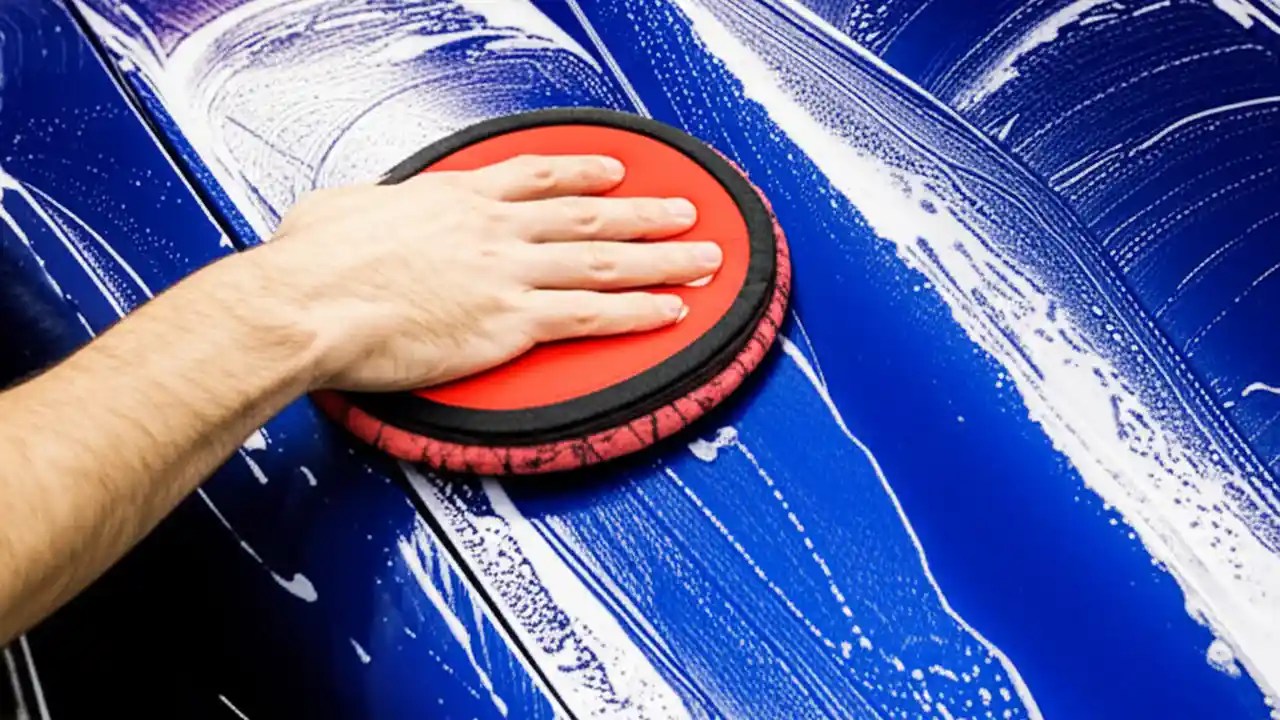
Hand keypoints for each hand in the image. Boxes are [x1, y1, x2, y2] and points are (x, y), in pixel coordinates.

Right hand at [246, 154, 721, 391]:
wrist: (309, 305)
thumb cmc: (313, 266)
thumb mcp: (340, 209)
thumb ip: (377, 209)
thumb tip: (372, 212)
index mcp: (456, 197)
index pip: (536, 176)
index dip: (582, 172)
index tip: (612, 171)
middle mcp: (495, 229)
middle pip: (589, 216)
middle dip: (646, 213)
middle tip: (686, 211)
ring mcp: (509, 273)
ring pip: (606, 261)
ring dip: (662, 258)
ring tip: (702, 259)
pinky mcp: (511, 322)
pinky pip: (591, 315)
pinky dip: (637, 312)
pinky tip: (668, 311)